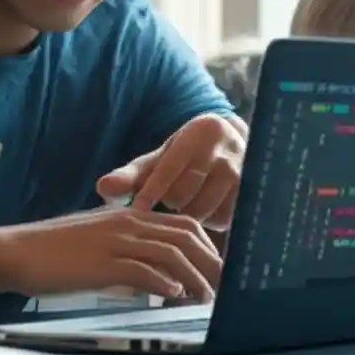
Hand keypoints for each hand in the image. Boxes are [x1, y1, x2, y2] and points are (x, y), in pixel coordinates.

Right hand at [2, 208, 221, 302]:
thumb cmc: (55, 251)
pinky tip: (175, 296)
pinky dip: (165, 284)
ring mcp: (116, 242)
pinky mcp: (103, 264)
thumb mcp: (98, 240)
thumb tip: (153, 273)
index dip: (208, 247)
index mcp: (129, 216)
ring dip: (195, 277)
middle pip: (186, 236)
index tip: (218, 269)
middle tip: (224, 285)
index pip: (183, 224)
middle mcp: (127, 224)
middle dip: (211, 261)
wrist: (18, 251)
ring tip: (206, 297)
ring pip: (172, 253)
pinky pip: (145, 272)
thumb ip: (127, 249)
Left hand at [97, 114, 245, 230]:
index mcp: (201, 132)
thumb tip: (102, 187)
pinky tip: (204, 209)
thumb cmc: (185, 156)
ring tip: (184, 203)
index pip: (169, 168)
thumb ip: (130, 174)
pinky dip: (206, 221)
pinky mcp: (252, 197)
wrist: (233, 146)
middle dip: (168, 202)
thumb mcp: (159, 158)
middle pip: (183, 194)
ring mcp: (244, 175)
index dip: (150, 192)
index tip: (135, 210)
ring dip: (186, 213)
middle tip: (166, 200)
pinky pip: (219, 221)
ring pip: (201, 211)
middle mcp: (226, 151)